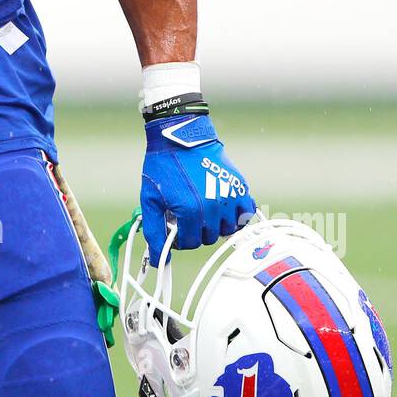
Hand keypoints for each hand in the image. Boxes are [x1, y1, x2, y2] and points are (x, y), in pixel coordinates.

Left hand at [140, 113, 254, 253]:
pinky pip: (245, 213)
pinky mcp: (240, 187)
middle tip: (186, 215)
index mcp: (190, 212)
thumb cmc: (162, 167)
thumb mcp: (150, 200)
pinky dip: (236, 215)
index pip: (190, 243)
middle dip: (196, 231)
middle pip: (208, 238)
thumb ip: (155, 232)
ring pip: (227, 229)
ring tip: (203, 209)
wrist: (179, 136)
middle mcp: (213, 207)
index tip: (174, 225)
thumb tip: (160, 261)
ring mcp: (229, 197)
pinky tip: (222, 207)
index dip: (179, 238)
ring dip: (215, 224)